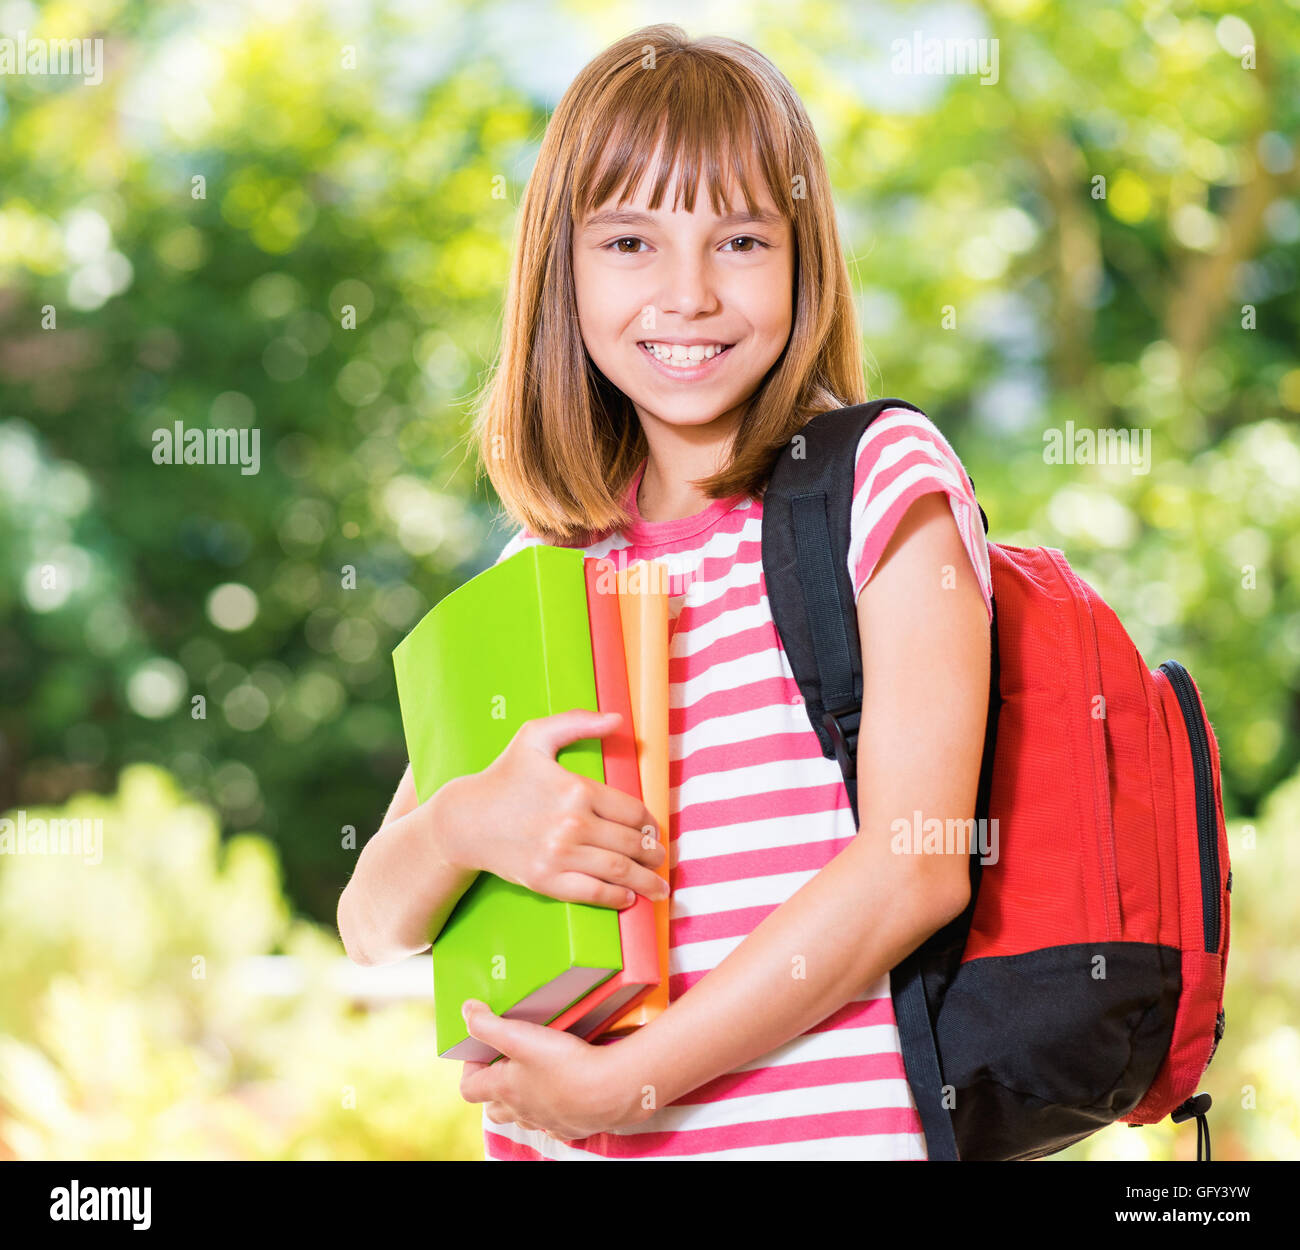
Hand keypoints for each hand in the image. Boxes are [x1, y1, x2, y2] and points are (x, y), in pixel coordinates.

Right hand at [439, 709, 667, 909]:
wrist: (465, 820)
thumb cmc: (503, 776)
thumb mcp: (536, 737)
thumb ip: (578, 722)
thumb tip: (617, 720)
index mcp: (577, 789)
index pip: (632, 812)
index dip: (650, 823)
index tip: (654, 830)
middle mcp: (572, 824)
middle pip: (630, 844)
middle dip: (653, 854)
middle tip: (661, 859)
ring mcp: (559, 855)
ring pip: (618, 871)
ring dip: (646, 881)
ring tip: (659, 887)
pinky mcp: (546, 880)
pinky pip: (592, 892)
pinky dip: (617, 898)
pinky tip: (629, 898)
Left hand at [457, 1000, 645, 1141]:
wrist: (610, 1091)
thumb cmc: (564, 1063)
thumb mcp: (521, 1036)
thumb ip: (489, 1023)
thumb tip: (467, 1011)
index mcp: (504, 1090)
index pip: (469, 1088)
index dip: (469, 1069)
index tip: (482, 1052)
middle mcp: (521, 1111)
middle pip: (493, 1109)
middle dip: (493, 1090)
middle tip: (506, 1065)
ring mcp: (546, 1122)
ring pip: (523, 1118)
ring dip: (522, 1101)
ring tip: (534, 1078)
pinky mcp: (571, 1127)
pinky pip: (553, 1124)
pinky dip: (551, 1111)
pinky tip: (563, 1094)